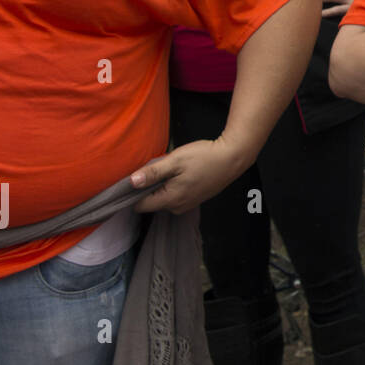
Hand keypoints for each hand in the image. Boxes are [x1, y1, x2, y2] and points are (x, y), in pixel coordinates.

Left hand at [130, 137, 253, 214]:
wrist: (233, 158)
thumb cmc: (204, 157)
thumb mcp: (175, 160)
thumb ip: (153, 172)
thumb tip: (131, 182)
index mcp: (171, 199)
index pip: (140, 206)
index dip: (133, 193)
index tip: (136, 178)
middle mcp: (178, 207)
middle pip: (152, 203)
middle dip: (150, 187)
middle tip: (159, 168)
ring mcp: (188, 205)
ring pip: (164, 199)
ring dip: (162, 186)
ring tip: (173, 169)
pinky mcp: (195, 200)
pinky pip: (176, 197)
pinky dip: (174, 187)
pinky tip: (183, 173)